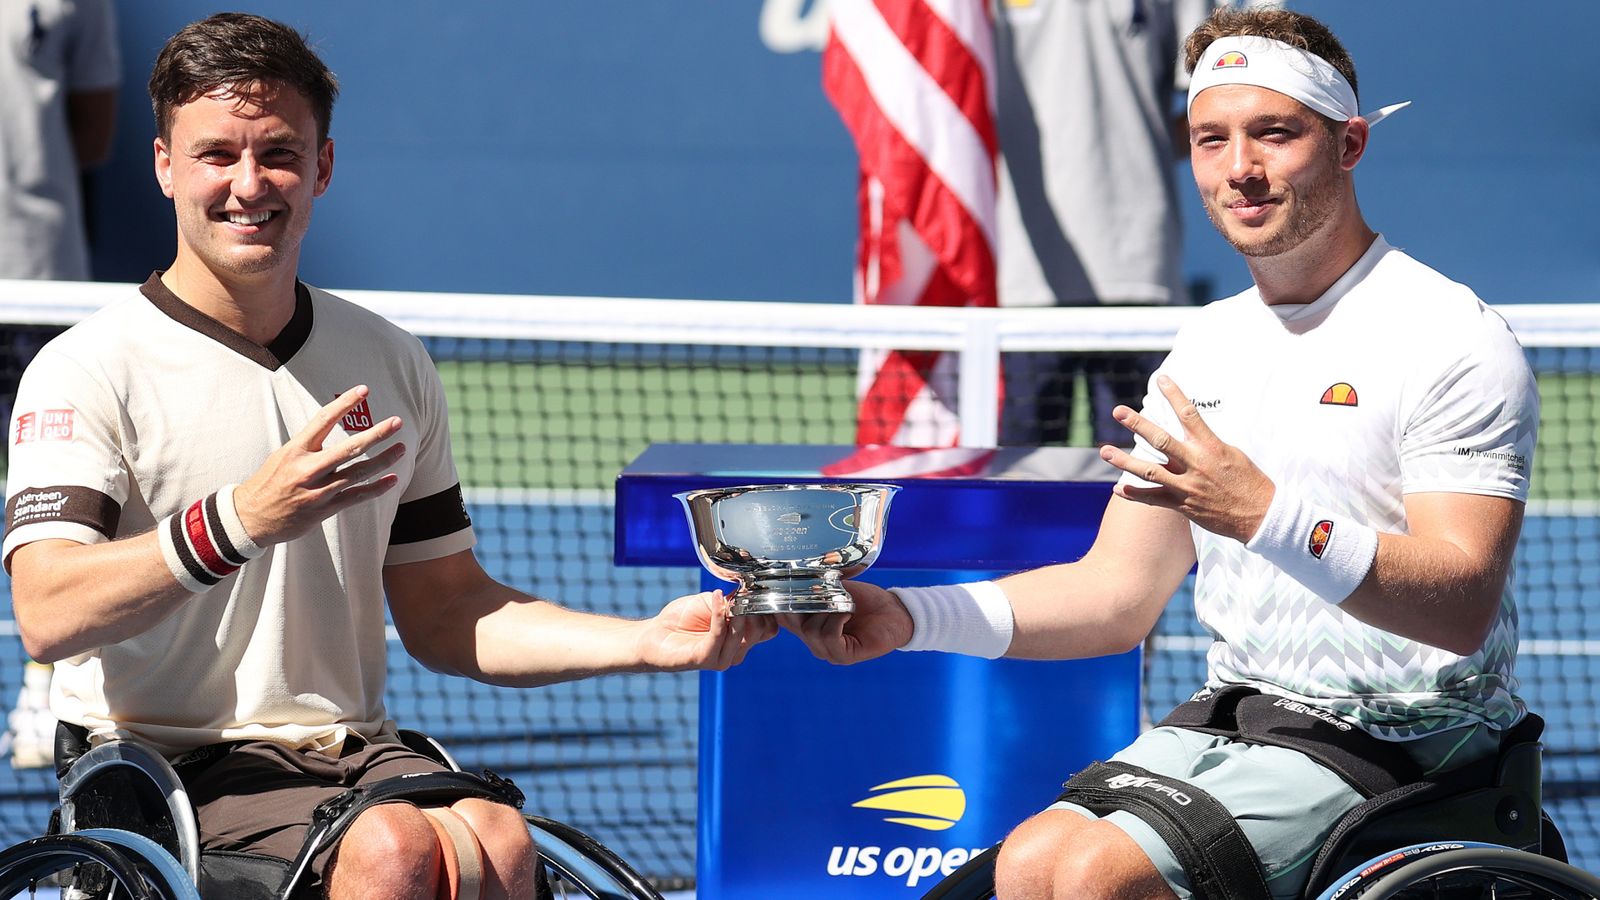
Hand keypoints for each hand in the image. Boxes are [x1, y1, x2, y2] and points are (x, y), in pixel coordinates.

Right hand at [234, 386, 405, 544]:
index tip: (364, 390)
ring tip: (401, 448)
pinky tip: (392, 480)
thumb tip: (331, 429)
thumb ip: (308, 445)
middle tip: (397, 422)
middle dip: (377, 434)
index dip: (345, 404)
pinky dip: (377, 488)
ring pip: (358, 472)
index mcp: (296, 450)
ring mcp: (317, 490)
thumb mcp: (282, 456)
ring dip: (384, 460)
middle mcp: (307, 469)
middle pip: (349, 448)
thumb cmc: (269, 483)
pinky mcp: (324, 509)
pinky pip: (356, 497)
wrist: (249, 518)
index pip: (323, 420)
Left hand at [635, 590, 776, 671]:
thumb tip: (750, 590)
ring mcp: (722, 658)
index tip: (759, 590)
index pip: (770, 628)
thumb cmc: (683, 618)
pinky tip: (716, 597)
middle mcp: (736, 651)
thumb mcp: (714, 602)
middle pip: (761, 630)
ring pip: (742, 632)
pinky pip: (719, 633)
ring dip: (735, 610)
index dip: (768, 609)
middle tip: (742, 592)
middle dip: (754, 608)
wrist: (654, 634)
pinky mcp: (706, 659)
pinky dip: (719, 613)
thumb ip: (734, 600)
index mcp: (741, 639)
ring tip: (725, 595)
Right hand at [777, 581, 912, 664]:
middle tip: (824, 590)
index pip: (781, 617)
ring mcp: (828, 651)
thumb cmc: (866, 600)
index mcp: (808, 626)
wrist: (895, 612)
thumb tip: (792, 573)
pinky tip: (848, 613)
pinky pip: (829, 637)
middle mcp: (814, 642)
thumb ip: (813, 587)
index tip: (782, 584)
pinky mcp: (844, 656)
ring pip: (811, 631)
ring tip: (844, 604)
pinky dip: (837, 620)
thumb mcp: (835, 589)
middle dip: (804, 602)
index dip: (778, 602)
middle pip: (792, 623)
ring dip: (827, 611)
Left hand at [1100, 374, 1274, 541]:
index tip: (1161, 379)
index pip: (1190, 414)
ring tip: (1104, 452)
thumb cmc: (1248, 481)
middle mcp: (1196, 464)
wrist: (1260, 515)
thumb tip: (1190, 431)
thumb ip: (1206, 443)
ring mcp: (1187, 486)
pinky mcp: (1183, 505)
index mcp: (1211, 447)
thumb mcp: (1231, 454)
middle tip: (1118, 411)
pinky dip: (1134, 494)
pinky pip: (1152, 500)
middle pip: (1161, 441)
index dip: (1174, 395)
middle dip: (1138, 424)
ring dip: (1124, 462)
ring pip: (1149, 472)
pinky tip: (1117, 488)